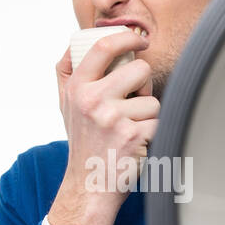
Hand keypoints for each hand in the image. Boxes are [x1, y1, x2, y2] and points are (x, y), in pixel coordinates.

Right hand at [48, 31, 159, 224]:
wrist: (89, 185)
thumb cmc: (83, 142)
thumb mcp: (65, 105)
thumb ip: (67, 72)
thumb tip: (76, 39)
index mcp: (77, 88)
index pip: (102, 47)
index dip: (126, 38)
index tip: (139, 41)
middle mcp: (93, 100)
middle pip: (139, 70)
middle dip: (144, 85)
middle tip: (134, 102)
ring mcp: (113, 118)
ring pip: (153, 100)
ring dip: (149, 114)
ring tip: (132, 128)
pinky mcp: (133, 136)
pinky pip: (158, 122)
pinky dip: (153, 133)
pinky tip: (137, 143)